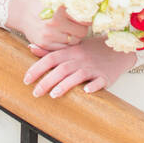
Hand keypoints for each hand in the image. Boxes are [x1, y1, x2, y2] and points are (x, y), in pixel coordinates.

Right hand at [5, 0, 91, 51]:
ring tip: (69, 30)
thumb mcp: (58, 0)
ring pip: (73, 42)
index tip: (87, 18)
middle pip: (81, 32)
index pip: (85, 19)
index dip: (88, 19)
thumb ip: (74, 6)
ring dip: (74, 37)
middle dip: (82, 29)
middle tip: (78, 25)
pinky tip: (62, 36)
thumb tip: (94, 8)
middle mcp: (55, 22)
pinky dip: (65, 44)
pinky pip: (63, 48)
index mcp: (61, 8)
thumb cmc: (42, 4)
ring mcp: (49, 35)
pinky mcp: (44, 44)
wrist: (22, 11)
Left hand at [23, 37, 137, 97]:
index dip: (37, 68)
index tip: (26, 79)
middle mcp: (80, 59)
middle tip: (35, 93)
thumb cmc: (91, 51)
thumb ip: (51, 51)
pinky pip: (99, 81)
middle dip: (47, 81)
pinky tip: (86, 91)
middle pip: (62, 69)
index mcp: (71, 52)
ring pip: (78, 75)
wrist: (117, 50)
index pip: (51, 58)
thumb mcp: (71, 48)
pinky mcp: (105, 76)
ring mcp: (93, 67)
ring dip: (65, 85)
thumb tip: (31, 47)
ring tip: (54, 95)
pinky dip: (93, 86)